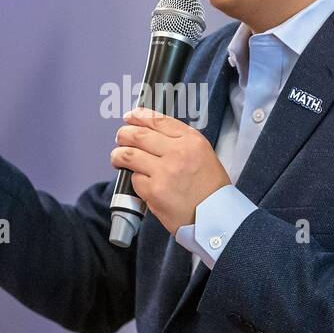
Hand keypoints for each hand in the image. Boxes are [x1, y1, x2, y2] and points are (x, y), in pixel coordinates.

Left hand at [110, 107, 229, 233]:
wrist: (216, 216)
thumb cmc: (211, 189)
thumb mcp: (204, 154)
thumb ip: (180, 141)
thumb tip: (152, 133)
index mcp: (192, 141)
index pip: (158, 120)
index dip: (139, 116)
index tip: (130, 116)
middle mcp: (177, 152)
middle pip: (139, 134)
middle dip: (124, 134)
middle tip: (120, 137)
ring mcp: (164, 172)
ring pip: (128, 155)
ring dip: (118, 155)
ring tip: (117, 157)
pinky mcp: (154, 191)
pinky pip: (134, 179)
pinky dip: (134, 179)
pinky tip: (139, 181)